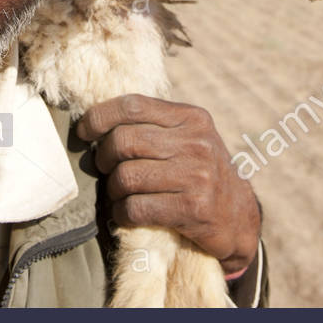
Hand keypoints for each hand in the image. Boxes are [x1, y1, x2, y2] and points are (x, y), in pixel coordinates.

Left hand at [77, 94, 260, 275]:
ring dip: (113, 190)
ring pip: (126, 177)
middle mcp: (196, 142)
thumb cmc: (200, 173)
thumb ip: (153, 125)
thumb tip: (97, 119)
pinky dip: (122, 213)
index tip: (84, 132)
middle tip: (106, 170)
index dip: (99, 116)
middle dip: (104, 159)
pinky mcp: (193, 209)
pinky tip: (128, 213)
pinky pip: (136, 208)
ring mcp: (197, 176)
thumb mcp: (188, 138)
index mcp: (192, 117)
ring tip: (120, 194)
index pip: (133, 105)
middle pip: (124, 142)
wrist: (238, 217)